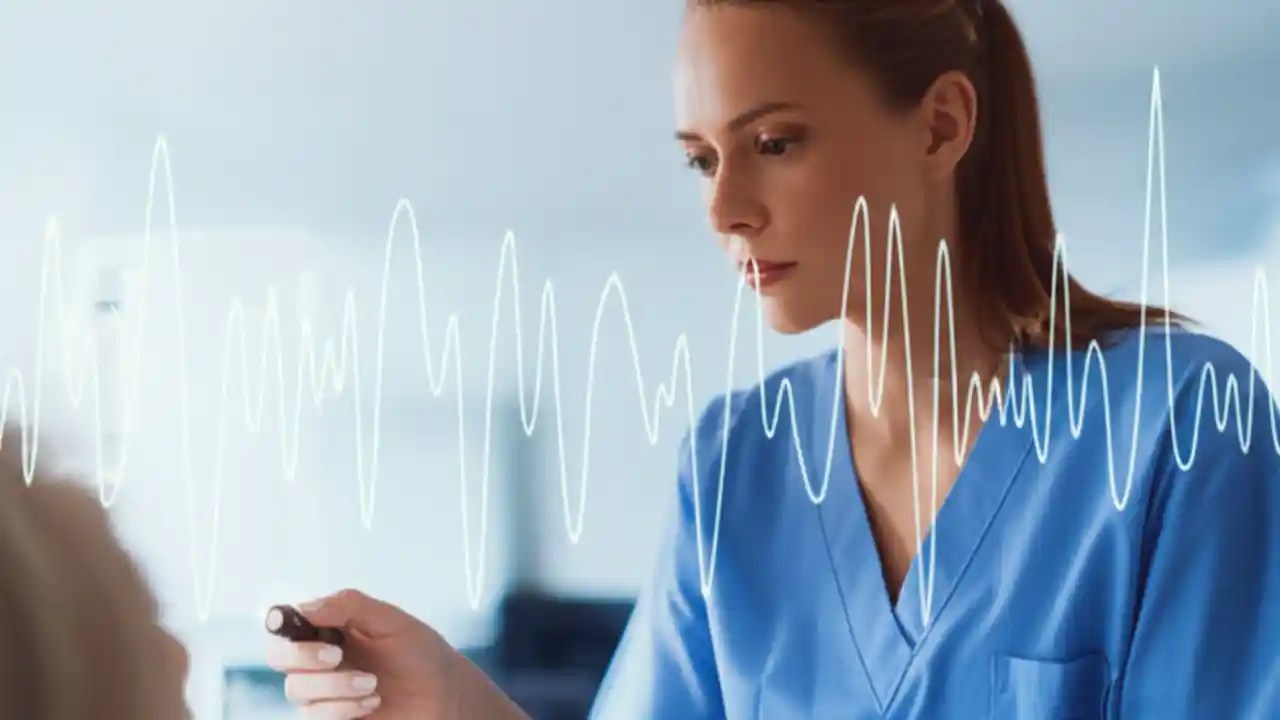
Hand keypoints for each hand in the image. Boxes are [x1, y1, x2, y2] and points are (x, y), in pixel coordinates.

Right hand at [265, 588, 528, 719]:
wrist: (444, 694)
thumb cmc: (420, 653)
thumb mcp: (390, 620)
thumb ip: (349, 606)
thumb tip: (305, 607)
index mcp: (329, 629)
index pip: (286, 623)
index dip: (279, 621)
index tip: (291, 622)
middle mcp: (318, 661)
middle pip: (279, 657)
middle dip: (303, 656)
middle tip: (338, 656)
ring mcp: (322, 693)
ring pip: (297, 690)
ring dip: (334, 687)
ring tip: (372, 684)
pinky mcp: (332, 718)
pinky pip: (315, 717)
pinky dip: (342, 709)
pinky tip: (372, 701)